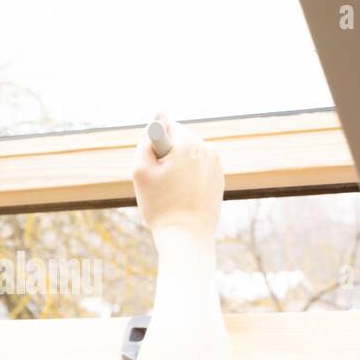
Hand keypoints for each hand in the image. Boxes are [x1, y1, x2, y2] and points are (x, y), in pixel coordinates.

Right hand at [133, 110, 222, 239]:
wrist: (187, 238)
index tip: (156, 166)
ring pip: (188, 156)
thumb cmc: (161, 206)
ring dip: (177, 168)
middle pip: (178, 140)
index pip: (166, 125)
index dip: (154, 145)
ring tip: (172, 192)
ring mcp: (216, 165)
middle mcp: (208, 149)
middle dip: (166, 156)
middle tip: (161, 182)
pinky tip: (183, 198)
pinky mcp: (219, 180)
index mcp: (189, 143)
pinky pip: (197, 170)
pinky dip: (188, 179)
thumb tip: (157, 122)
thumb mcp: (140, 171)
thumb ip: (144, 141)